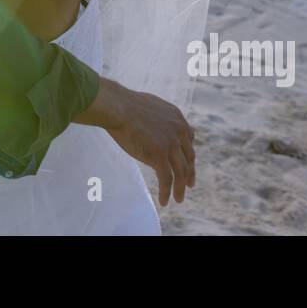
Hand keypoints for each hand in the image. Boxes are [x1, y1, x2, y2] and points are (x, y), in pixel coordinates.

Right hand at [96, 83, 196, 206]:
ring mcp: (170, 144)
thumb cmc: (124, 105)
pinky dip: (167, 192)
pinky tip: (164, 201)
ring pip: (181, 172)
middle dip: (189, 173)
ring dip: (180, 188)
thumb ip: (157, 118)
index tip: (186, 163)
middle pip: (188, 158)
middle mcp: (178, 131)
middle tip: (189, 185)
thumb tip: (151, 124)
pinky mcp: (160, 156)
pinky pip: (167, 179)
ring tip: (178, 199)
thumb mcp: (149, 107)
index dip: (188, 154)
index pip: (189, 139)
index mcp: (177, 118)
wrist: (117, 107)